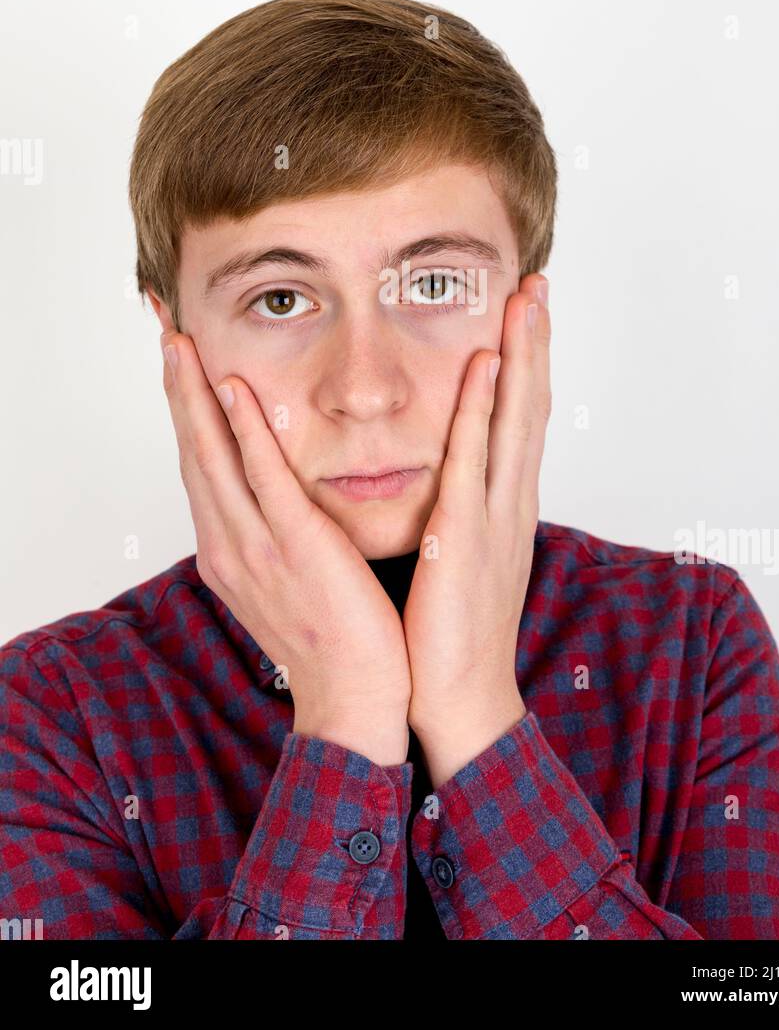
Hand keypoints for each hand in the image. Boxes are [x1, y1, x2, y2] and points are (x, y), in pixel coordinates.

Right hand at [160, 326, 411, 766]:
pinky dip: (242, 431)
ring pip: (213, 456)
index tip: (181, 367)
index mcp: (230, 552)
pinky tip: (232, 390)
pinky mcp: (294, 545)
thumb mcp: (290, 582)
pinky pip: (261, 477)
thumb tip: (280, 502)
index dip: (188, 413)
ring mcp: (255, 546)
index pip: (201, 468)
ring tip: (181, 345)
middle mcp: (229, 545)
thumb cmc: (334, 643)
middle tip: (165, 334)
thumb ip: (277, 537)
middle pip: (193, 452)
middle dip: (178, 390)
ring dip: (195, 395)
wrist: (356, 700)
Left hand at [402, 273, 550, 786]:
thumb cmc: (448, 633)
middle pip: (531, 407)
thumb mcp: (457, 558)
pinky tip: (487, 366)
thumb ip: (457, 513)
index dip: (528, 365)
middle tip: (538, 284)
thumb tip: (449, 482)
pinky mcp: (464, 536)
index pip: (521, 421)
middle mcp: (509, 502)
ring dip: (523, 356)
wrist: (458, 698)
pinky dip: (483, 409)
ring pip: (515, 420)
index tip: (527, 314)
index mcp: (503, 507)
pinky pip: (474, 460)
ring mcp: (493, 516)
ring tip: (527, 300)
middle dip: (537, 344)